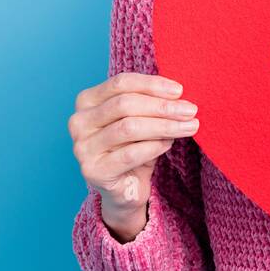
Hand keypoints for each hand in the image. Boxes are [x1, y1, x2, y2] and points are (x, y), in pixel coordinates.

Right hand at [68, 71, 199, 239]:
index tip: (180, 91)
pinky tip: (169, 143)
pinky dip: (154, 146)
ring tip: (189, 127)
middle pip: (125, 104)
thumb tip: (179, 94)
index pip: (120, 83)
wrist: (125, 187)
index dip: (152, 84)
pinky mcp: (93, 171)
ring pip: (129, 128)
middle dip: (162, 106)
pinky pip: (130, 154)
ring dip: (164, 126)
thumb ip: (151, 102)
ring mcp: (82, 147)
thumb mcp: (141, 118)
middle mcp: (78, 122)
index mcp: (87, 101)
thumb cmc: (133, 146)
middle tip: (190, 110)